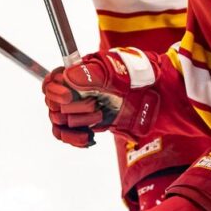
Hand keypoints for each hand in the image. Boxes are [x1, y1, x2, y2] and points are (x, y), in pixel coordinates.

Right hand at [42, 50, 159, 147]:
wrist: (159, 96)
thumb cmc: (140, 76)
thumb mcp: (118, 70)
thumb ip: (93, 74)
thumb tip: (68, 78)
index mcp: (80, 71)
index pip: (51, 80)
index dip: (54, 89)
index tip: (68, 95)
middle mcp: (77, 89)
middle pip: (54, 104)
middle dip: (74, 108)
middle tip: (96, 106)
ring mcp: (82, 107)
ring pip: (60, 121)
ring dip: (78, 122)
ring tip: (100, 117)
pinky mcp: (89, 124)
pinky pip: (68, 135)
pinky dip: (75, 139)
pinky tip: (89, 139)